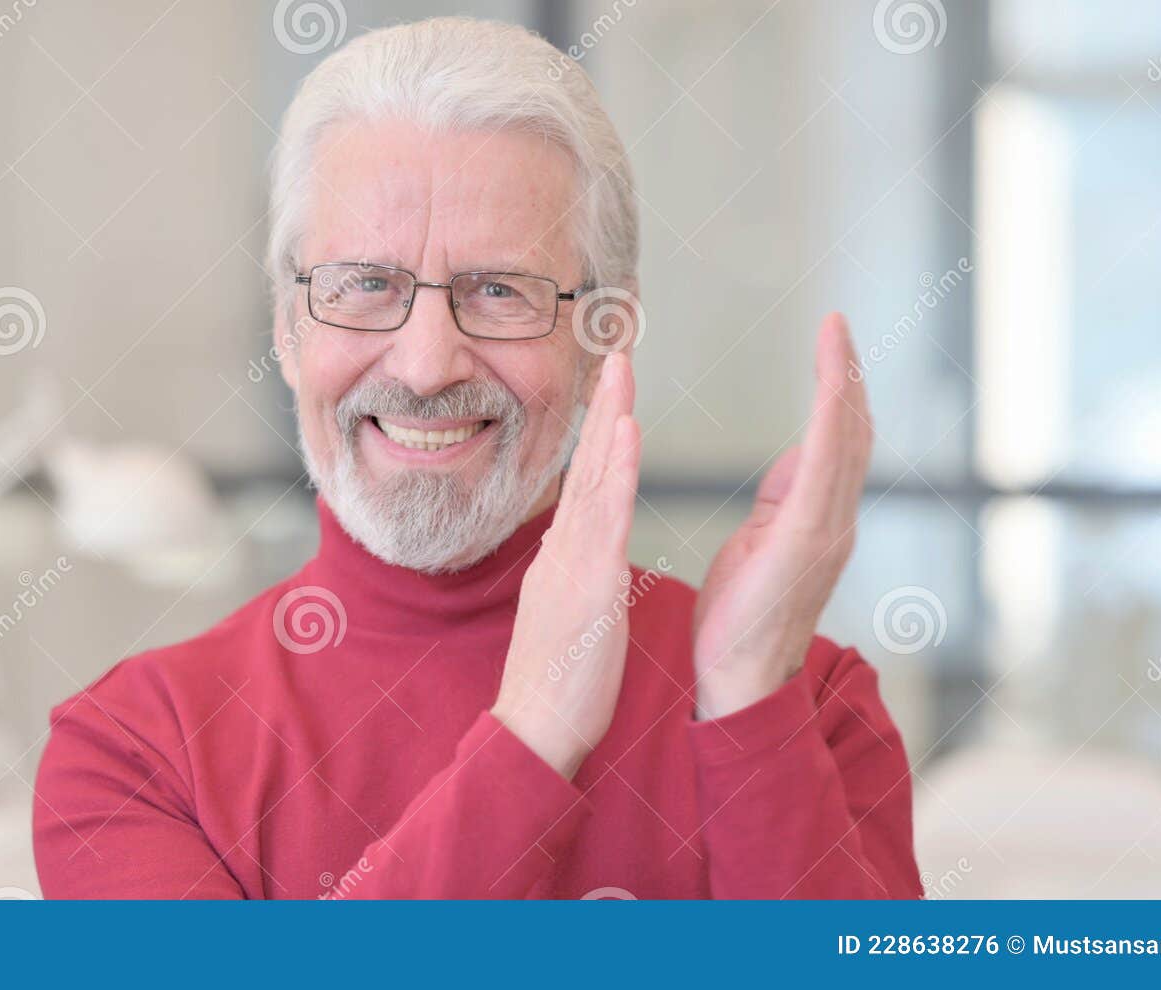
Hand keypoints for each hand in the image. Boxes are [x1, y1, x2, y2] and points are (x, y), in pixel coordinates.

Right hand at [492, 352, 641, 778]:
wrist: (534, 728)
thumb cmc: (556, 683)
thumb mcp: (566, 616)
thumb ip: (572, 575)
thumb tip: (578, 548)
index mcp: (561, 556)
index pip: (584, 481)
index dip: (597, 432)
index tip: (610, 391)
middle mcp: (562, 548)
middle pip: (585, 464)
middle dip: (602, 405)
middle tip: (616, 353)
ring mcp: (571, 561)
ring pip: (594, 476)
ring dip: (608, 417)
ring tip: (621, 369)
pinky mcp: (588, 582)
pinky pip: (606, 516)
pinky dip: (617, 469)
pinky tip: (626, 431)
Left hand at [692, 313, 872, 719]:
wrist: (736, 676)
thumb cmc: (741, 615)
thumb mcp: (760, 540)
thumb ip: (782, 499)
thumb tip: (795, 459)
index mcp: (817, 516)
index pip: (835, 442)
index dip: (838, 393)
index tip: (832, 346)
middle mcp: (835, 518)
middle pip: (851, 433)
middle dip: (848, 376)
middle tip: (838, 327)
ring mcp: (828, 528)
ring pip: (846, 441)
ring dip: (844, 384)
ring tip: (837, 337)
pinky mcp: (808, 538)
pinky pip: (825, 466)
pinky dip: (832, 419)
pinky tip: (832, 384)